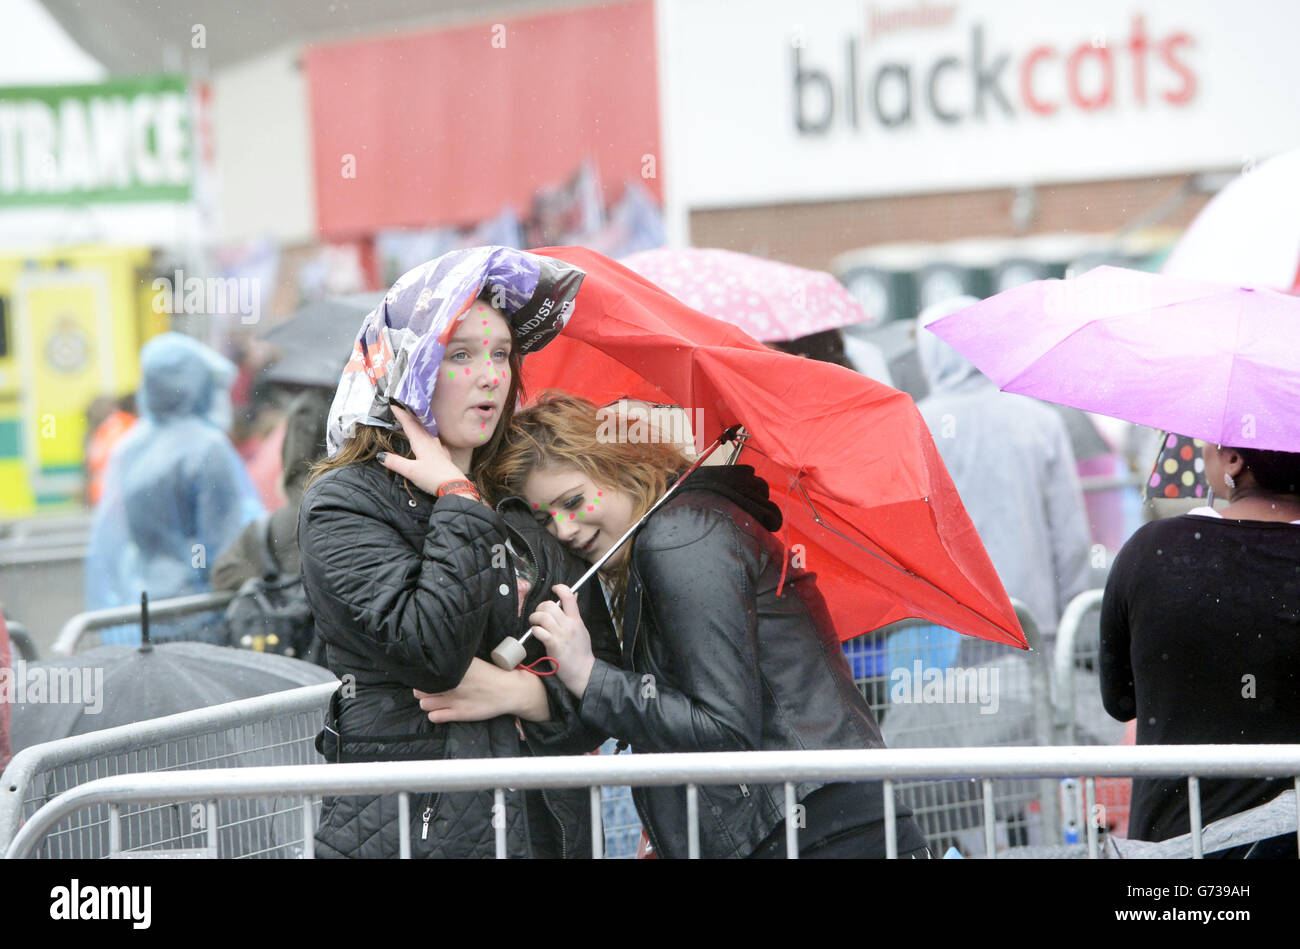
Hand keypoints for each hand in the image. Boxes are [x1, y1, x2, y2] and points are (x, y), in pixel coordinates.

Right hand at [379, 404, 465, 494]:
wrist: (455, 486)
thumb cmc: (433, 477)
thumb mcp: (410, 471)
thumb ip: (395, 462)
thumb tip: (381, 456)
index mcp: (421, 442)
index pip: (409, 424)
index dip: (400, 414)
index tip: (393, 405)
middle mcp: (430, 441)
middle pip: (418, 424)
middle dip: (408, 415)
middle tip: (401, 407)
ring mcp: (438, 446)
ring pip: (426, 430)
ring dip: (418, 423)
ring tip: (412, 419)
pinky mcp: (443, 454)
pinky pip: (432, 438)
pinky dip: (425, 433)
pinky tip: (427, 437)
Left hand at [414, 658, 549, 723]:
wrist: (509, 691)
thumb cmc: (491, 675)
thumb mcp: (473, 662)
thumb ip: (456, 660)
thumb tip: (439, 655)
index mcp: (455, 669)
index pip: (426, 673)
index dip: (424, 676)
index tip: (428, 676)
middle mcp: (452, 684)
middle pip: (420, 690)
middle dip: (423, 690)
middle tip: (431, 689)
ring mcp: (454, 700)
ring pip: (424, 704)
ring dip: (428, 702)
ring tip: (436, 700)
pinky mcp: (459, 714)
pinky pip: (434, 717)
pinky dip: (435, 715)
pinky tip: (442, 710)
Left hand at [528, 584, 594, 696]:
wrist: (583, 671)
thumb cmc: (581, 653)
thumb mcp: (582, 631)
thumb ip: (574, 619)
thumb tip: (565, 608)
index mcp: (577, 620)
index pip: (569, 596)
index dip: (560, 588)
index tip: (554, 588)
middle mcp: (569, 624)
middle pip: (550, 605)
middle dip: (540, 608)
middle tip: (539, 615)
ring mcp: (561, 634)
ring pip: (542, 616)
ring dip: (534, 618)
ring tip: (535, 624)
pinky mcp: (553, 645)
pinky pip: (539, 631)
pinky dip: (534, 631)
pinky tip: (536, 634)